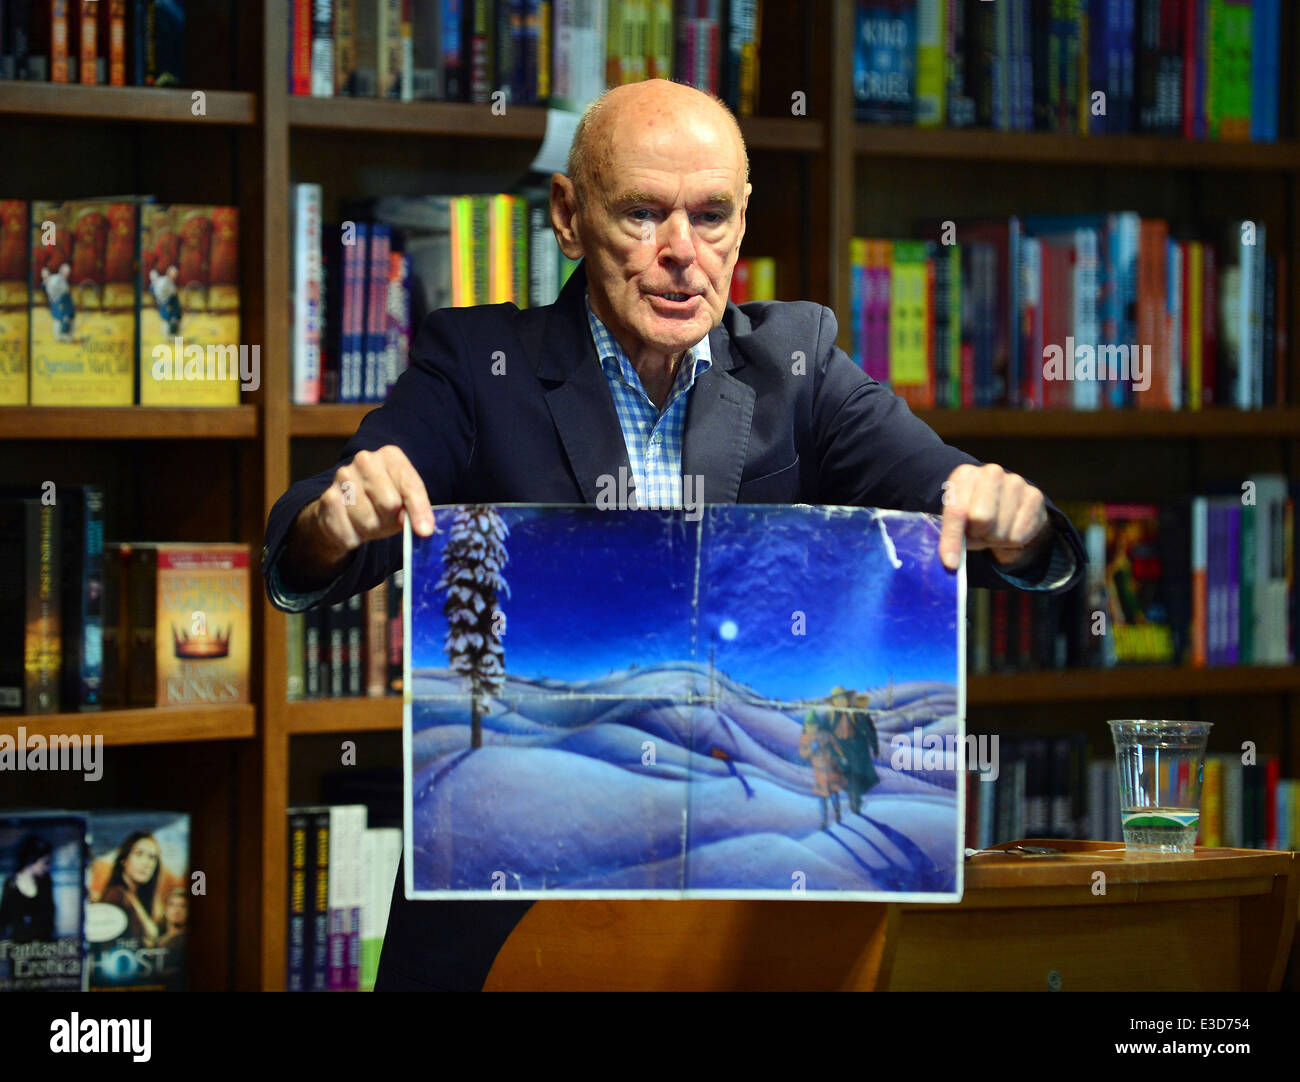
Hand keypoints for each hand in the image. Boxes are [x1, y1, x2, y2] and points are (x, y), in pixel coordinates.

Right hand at [288, 446, 433, 580]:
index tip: (424, 531)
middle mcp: (365, 460)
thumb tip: (423, 529)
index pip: (410, 485)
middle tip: (386, 518)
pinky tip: (352, 527)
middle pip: (389, 503)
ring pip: (368, 520)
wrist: (345, 508)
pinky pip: (348, 532)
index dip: (419, 510)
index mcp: (390, 456)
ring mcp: (342, 477)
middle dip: (390, 519)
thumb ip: (416, 510)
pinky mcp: (327, 498)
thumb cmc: (382, 503)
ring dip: (371, 529)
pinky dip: (353, 538)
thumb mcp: (405, 502)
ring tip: (369, 520)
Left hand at [938, 463, 1050, 571]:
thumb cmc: (973, 516)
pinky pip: (1019, 535)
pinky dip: (1011, 541)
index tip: (951, 562)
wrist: (1005, 506)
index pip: (956, 511)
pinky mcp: (1034, 496)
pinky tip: (1009, 528)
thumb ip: (951, 536)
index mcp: (964, 475)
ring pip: (1001, 530)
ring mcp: (1016, 482)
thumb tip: (952, 561)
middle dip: (978, 534)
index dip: (952, 538)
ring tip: (993, 529)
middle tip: (977, 532)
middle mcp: (991, 472)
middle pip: (982, 518)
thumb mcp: (957, 522)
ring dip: (995, 539)